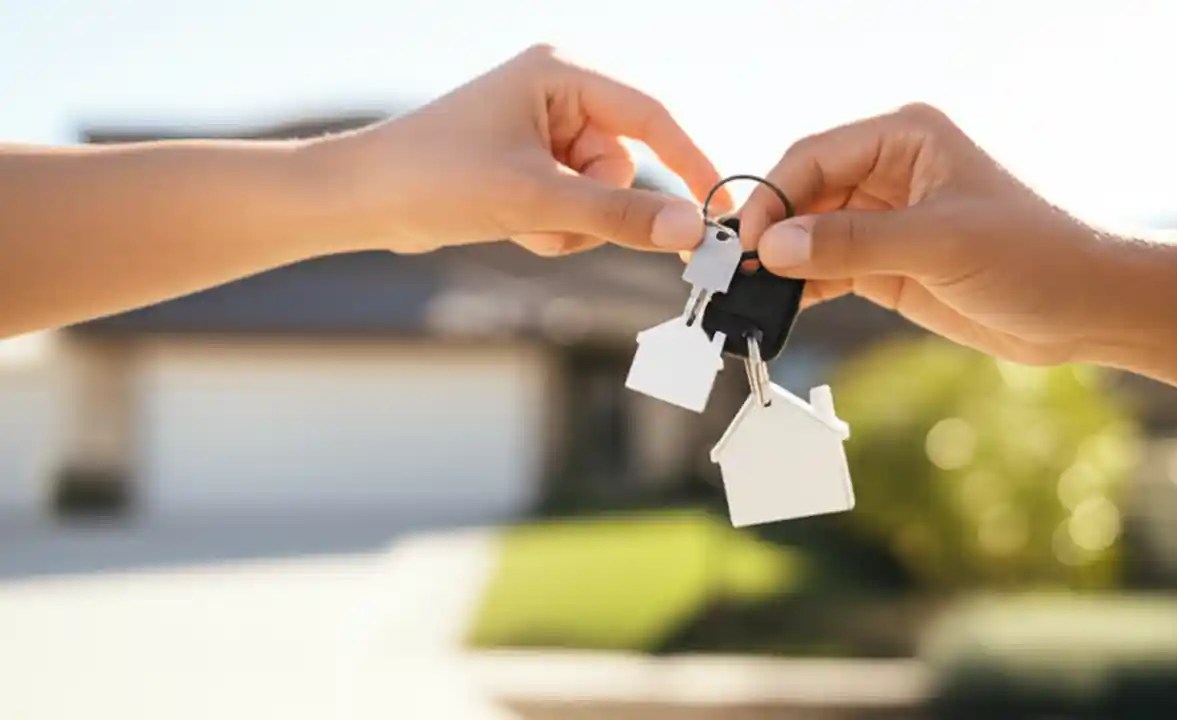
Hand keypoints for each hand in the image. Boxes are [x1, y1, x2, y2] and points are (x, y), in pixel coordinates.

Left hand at [312, 44, 729, 256]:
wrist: (362, 200)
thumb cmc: (434, 177)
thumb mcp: (535, 199)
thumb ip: (617, 215)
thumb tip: (688, 229)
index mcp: (562, 72)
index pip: (651, 118)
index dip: (690, 165)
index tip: (717, 213)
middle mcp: (559, 93)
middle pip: (625, 166)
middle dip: (593, 208)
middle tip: (552, 221)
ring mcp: (545, 131)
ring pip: (601, 196)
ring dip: (570, 224)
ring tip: (519, 221)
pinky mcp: (532, 164)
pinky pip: (575, 206)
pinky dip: (552, 227)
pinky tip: (509, 223)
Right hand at [738, 104, 1113, 365]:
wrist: (1087, 308)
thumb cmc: (1035, 254)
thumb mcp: (941, 242)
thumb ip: (854, 244)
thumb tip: (775, 248)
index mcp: (904, 137)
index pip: (813, 156)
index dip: (774, 197)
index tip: (749, 243)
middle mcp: (887, 171)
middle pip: (802, 195)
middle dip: (769, 233)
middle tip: (734, 274)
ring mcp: (884, 220)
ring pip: (808, 236)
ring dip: (779, 265)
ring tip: (747, 296)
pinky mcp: (885, 264)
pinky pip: (825, 270)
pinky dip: (800, 289)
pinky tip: (778, 309)